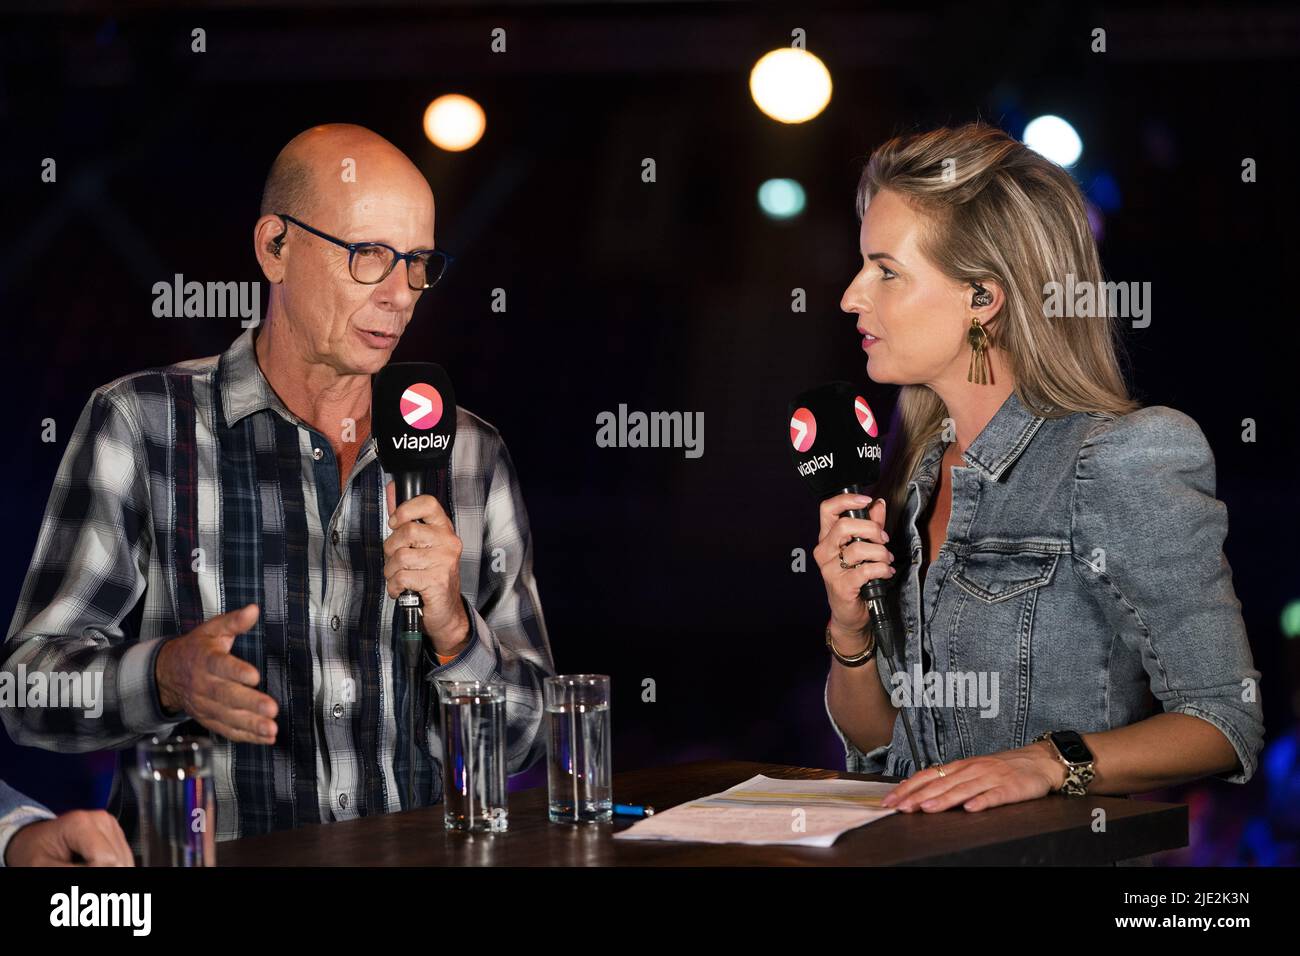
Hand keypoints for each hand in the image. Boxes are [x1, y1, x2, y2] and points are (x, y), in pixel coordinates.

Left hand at [5, 810, 133, 866]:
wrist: (33, 841)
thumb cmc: (34, 852)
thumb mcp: (44, 867)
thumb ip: (73, 871)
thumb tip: (104, 870)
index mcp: (81, 823)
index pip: (106, 859)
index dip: (94, 873)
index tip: (76, 883)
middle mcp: (101, 820)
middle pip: (118, 860)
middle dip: (103, 873)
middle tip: (79, 877)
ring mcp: (110, 825)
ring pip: (125, 860)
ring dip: (109, 870)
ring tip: (83, 868)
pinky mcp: (115, 834)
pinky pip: (124, 858)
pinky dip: (111, 867)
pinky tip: (93, 866)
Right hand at [154, 604, 278, 744]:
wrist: (166, 673)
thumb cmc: (197, 649)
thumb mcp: (212, 630)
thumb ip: (234, 622)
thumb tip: (253, 610)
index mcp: (206, 660)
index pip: (220, 666)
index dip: (237, 672)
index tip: (255, 676)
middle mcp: (203, 685)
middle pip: (226, 696)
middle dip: (250, 704)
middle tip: (272, 709)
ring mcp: (204, 705)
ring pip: (227, 717)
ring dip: (250, 725)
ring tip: (271, 729)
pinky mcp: (207, 719)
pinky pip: (226, 729)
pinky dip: (245, 736)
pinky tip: (265, 738)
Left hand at [383, 479, 469, 656]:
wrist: (446, 611)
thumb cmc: (430, 575)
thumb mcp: (420, 545)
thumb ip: (406, 518)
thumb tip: (392, 489)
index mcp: (444, 530)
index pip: (428, 503)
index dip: (405, 510)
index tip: (395, 523)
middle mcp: (448, 542)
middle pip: (408, 532)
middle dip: (391, 549)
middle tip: (395, 560)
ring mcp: (445, 562)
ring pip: (401, 557)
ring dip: (390, 571)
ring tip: (398, 577)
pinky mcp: (437, 581)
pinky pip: (403, 577)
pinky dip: (394, 586)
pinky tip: (400, 589)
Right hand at [812, 494, 893, 651]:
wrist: (849, 613)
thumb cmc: (855, 579)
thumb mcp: (864, 548)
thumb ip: (871, 525)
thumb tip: (879, 503)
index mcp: (827, 538)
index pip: (827, 509)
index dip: (846, 500)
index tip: (866, 500)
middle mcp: (824, 551)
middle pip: (843, 526)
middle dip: (871, 529)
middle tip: (883, 539)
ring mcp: (829, 569)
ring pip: (858, 549)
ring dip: (880, 553)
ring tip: (887, 560)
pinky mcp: (840, 585)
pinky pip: (865, 570)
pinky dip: (881, 569)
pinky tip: (886, 572)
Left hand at [879, 741, 1066, 812]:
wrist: (1039, 761)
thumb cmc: (1003, 768)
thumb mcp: (973, 771)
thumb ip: (950, 781)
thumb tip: (920, 792)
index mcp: (961, 767)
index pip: (927, 776)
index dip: (908, 788)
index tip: (890, 800)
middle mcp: (972, 770)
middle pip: (940, 784)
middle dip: (917, 797)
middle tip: (899, 808)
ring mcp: (991, 778)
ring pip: (963, 790)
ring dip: (943, 800)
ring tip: (926, 808)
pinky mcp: (1010, 788)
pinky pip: (994, 796)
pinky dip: (982, 802)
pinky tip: (971, 809)